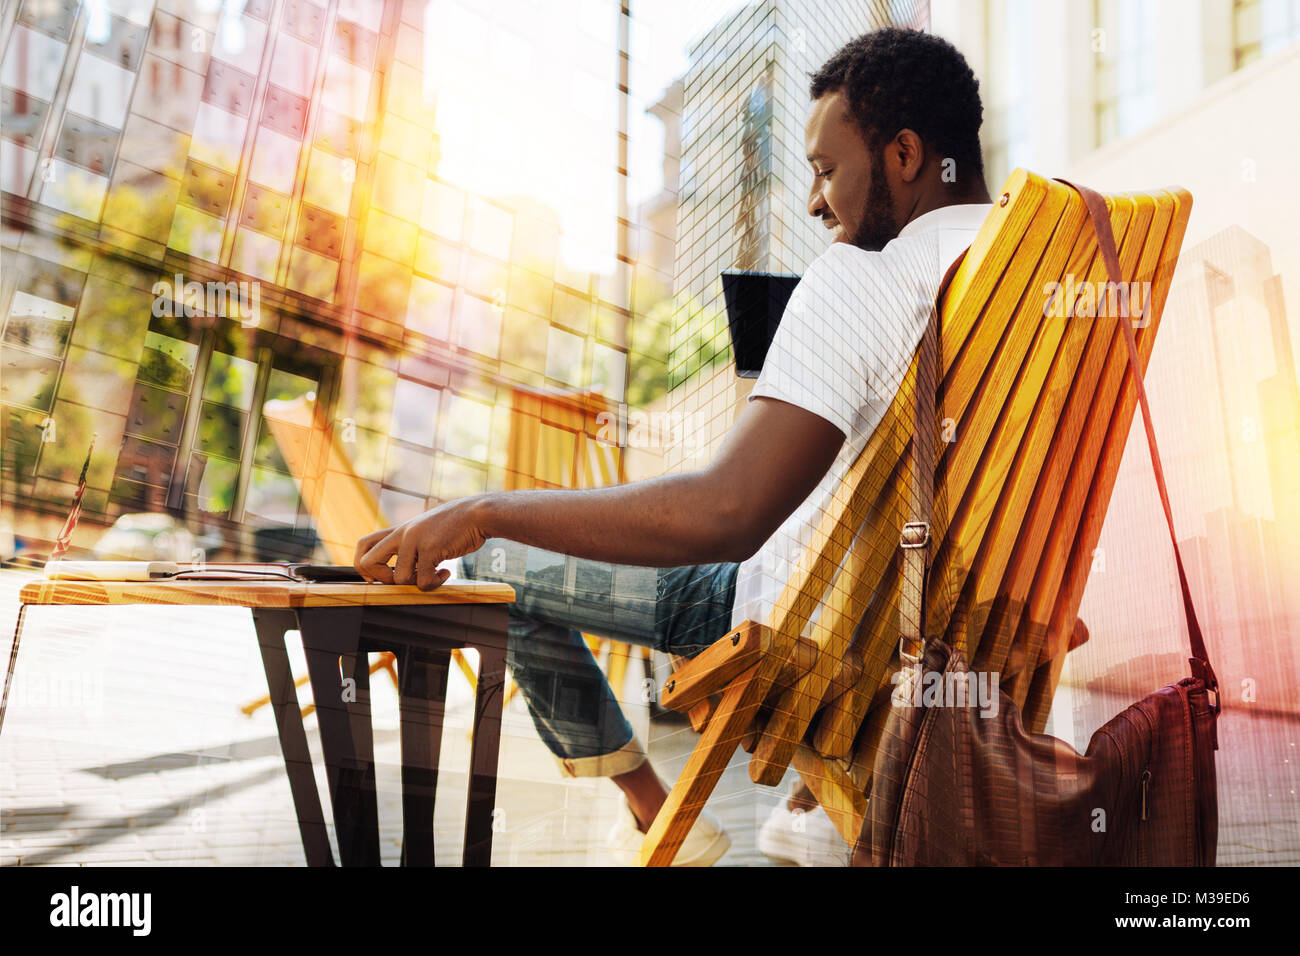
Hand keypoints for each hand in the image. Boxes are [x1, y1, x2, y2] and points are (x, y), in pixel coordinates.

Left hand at [353, 496, 490, 589]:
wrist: (477, 514)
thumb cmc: (456, 526)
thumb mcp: (426, 531)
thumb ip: (412, 545)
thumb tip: (403, 571)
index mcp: (399, 530)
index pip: (364, 545)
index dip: (364, 566)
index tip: (380, 576)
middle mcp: (402, 534)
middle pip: (367, 562)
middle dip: (381, 580)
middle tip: (401, 580)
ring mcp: (414, 541)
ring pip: (399, 579)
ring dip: (417, 583)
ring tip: (434, 574)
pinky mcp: (430, 549)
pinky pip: (424, 581)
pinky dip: (435, 583)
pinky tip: (446, 573)